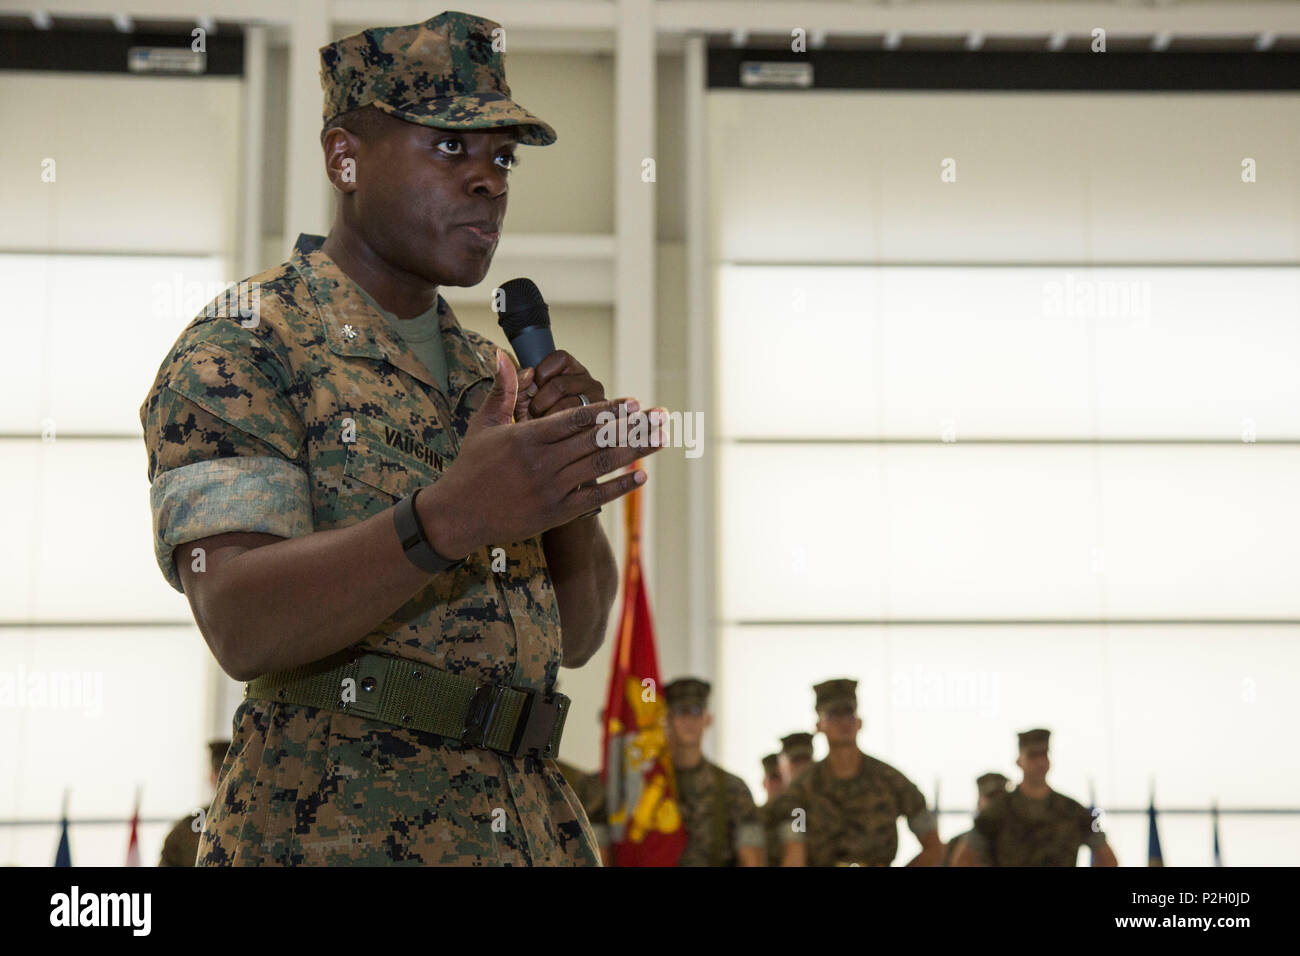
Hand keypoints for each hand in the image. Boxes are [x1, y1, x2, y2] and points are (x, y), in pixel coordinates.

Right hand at [418, 350, 662, 557]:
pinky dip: (619, 487)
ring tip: (661, 440)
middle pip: (597, 441)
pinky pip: (594, 498)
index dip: (608, 411)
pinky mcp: (555, 513)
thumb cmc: (471, 465)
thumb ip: (503, 389)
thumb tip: (502, 354)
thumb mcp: (485, 424)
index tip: (634, 402)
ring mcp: (551, 489)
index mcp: (528, 438)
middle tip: (662, 417)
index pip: (576, 420)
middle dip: (633, 427)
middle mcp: (543, 463)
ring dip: (635, 453)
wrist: (458, 515)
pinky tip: (642, 476)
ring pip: (601, 467)